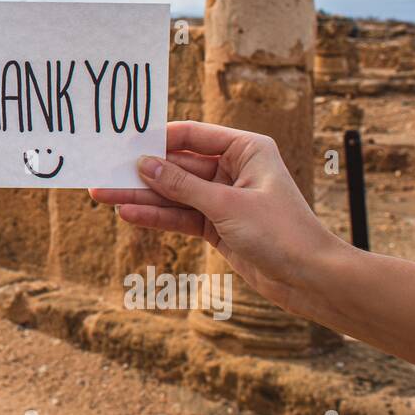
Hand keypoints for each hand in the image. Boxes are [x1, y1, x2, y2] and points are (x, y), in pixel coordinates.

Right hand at [89, 120, 352, 318]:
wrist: (310, 279)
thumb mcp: (226, 205)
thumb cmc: (282, 233)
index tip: (124, 143)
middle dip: (142, 172)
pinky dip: (157, 216)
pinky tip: (128, 213)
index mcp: (246, 149)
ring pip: (175, 194)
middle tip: (104, 171)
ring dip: (142, 196)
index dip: (157, 139)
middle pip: (178, 166)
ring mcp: (224, 199)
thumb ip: (181, 186)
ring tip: (104, 195)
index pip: (192, 136)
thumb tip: (144, 164)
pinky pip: (180, 216)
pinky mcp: (218, 226)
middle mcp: (233, 169)